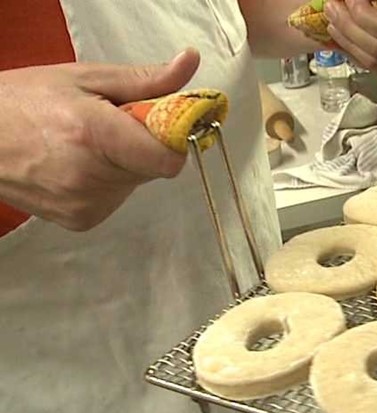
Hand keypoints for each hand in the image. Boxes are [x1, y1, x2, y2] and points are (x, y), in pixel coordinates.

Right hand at [0, 49, 199, 231]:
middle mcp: (93, 177)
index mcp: (96, 136)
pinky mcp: (81, 220)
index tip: (160, 121)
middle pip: (153, 168)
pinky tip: (75, 164)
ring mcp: (86, 204)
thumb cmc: (23, 102)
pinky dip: (106, 181)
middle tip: (109, 124)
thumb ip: (144, 80)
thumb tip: (189, 64)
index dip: (172, 138)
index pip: (169, 158)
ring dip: (123, 163)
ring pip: (136, 182)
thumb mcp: (84, 78)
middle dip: (142, 144)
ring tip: (84, 144)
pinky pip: (116, 197)